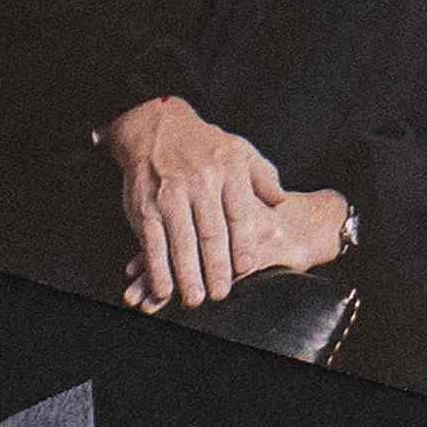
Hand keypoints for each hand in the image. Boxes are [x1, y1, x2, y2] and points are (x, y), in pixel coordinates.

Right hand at [98, 97, 312, 311]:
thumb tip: (280, 201)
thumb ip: (264, 177)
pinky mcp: (146, 207)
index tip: (245, 267)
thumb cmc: (203, 145)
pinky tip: (164, 288)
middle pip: (210, 232)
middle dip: (216, 267)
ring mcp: (170, 196)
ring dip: (187, 274)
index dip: (242, 243)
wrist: (156, 128)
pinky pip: (152, 242)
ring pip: (181, 240)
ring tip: (195, 298)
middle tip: (221, 293)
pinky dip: (157, 268)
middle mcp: (199, 183)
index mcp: (227, 170)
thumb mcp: (240, 151)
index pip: (238, 213)